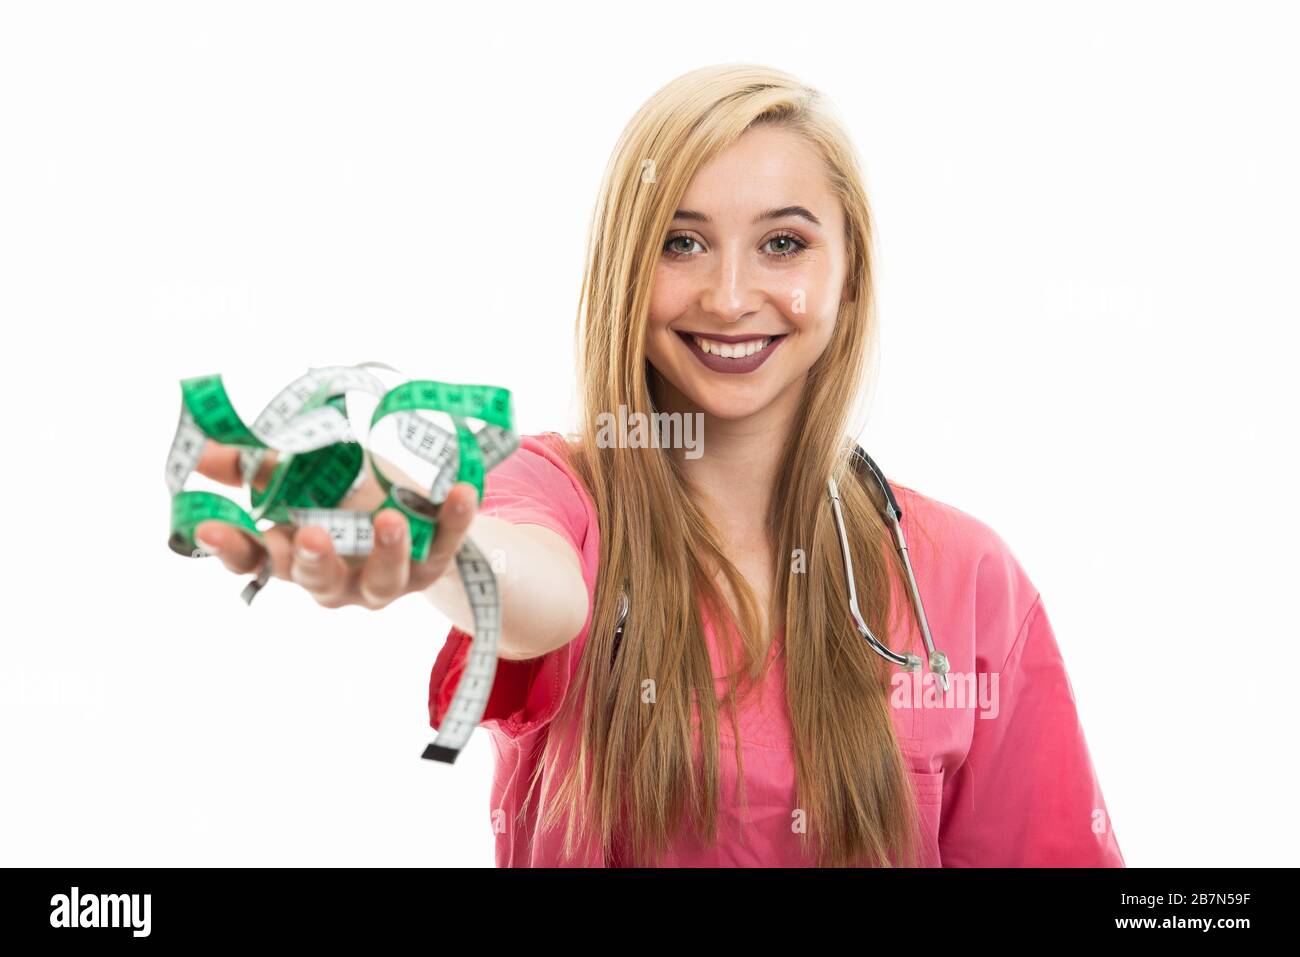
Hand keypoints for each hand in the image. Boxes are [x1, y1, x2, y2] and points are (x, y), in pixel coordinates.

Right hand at [189, 443, 478, 608]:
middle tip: (311, 535)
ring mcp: (386, 578)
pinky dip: (455, 519)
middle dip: (314, 559)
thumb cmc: (340, 496)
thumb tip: (199, 443)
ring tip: (391, 519)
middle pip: (318, 579)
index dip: (231, 548)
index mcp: (293, 555)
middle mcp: (337, 577)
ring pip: (384, 578)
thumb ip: (250, 463)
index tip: (209, 528)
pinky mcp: (432, 563)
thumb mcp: (295, 477)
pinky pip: (445, 544)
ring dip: (387, 550)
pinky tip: (462, 491)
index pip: (253, 560)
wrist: (414, 516)